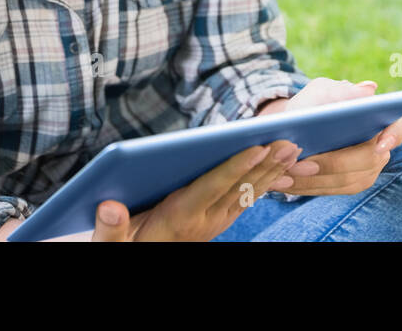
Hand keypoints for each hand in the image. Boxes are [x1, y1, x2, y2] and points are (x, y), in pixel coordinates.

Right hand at [92, 137, 303, 240]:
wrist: (143, 260)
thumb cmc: (126, 248)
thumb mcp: (111, 247)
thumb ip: (109, 230)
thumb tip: (108, 206)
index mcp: (178, 219)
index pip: (211, 187)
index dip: (234, 167)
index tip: (257, 148)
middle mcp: (202, 221)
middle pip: (239, 188)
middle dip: (266, 164)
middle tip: (290, 141)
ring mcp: (214, 223)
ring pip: (248, 193)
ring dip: (272, 171)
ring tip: (293, 149)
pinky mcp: (217, 221)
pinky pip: (246, 199)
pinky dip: (265, 181)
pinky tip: (278, 167)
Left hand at [274, 78, 401, 196]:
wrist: (298, 125)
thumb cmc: (315, 104)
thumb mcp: (321, 91)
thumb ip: (340, 91)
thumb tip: (368, 90)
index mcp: (381, 116)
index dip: (396, 135)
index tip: (380, 144)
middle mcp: (380, 144)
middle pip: (370, 160)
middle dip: (334, 163)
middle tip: (301, 163)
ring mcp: (367, 167)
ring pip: (349, 180)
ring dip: (314, 179)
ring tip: (284, 175)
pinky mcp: (349, 183)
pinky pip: (332, 190)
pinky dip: (306, 186)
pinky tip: (281, 182)